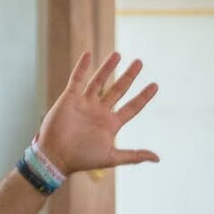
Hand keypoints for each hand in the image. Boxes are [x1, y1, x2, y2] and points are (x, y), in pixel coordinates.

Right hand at [32, 52, 160, 173]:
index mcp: (112, 123)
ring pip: (99, 81)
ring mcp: (85, 103)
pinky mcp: (70, 98)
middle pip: (118, 89)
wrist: (56, 157)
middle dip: (129, 76)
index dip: (144, 96)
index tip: (155, 85)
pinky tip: (89, 54)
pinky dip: (82, 67)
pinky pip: (77, 79)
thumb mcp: (112, 157)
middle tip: (140, 62)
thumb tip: (157, 158)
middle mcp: (100, 111)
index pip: (133, 106)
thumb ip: (134, 156)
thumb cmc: (83, 159)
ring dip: (108, 68)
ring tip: (118, 54)